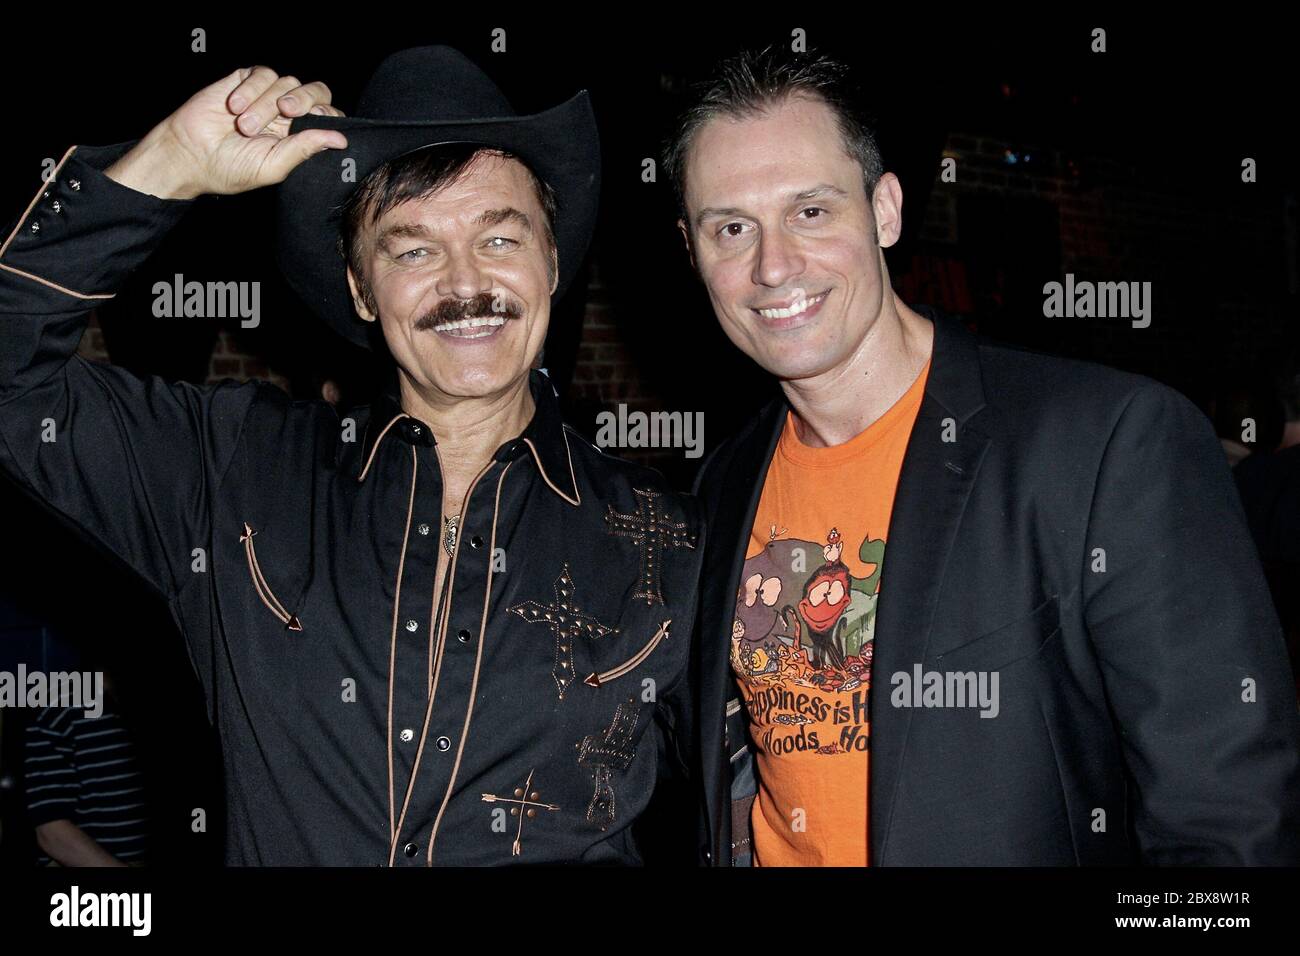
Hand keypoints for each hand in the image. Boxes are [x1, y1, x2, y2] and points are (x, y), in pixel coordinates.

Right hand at [106, 65, 347, 199]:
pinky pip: (262, 74)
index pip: (328, 116)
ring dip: (265, 104)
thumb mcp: (273, 165)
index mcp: (299, 135)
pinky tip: (234, 106)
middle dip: (304, 99)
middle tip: (285, 112)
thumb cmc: (231, 168)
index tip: (312, 123)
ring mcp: (267, 95)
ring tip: (243, 126)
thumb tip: (341, 140)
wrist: (189, 153)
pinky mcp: (246, 80)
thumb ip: (305, 149)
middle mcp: (288, 114)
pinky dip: (251, 89)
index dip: (326, 115)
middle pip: (316, 91)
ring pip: (286, 82)